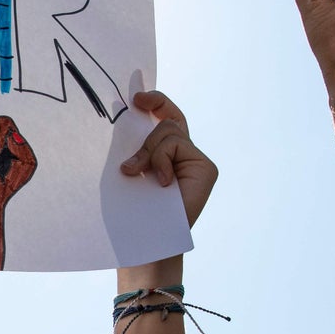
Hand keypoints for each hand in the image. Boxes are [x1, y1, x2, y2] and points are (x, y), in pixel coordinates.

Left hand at [119, 91, 216, 229]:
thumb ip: (136, 144)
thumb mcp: (132, 168)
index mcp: (166, 153)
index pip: (166, 116)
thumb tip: (128, 109)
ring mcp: (197, 160)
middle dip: (145, 140)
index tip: (137, 97)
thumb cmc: (134, 208)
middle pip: (167, 122)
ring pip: (170, 132)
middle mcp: (184, 154)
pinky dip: (163, 161)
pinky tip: (163, 183)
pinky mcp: (206, 167)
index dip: (156, 101)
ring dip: (150, 153)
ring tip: (143, 177)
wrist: (145, 236)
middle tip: (131, 166)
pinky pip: (177, 145)